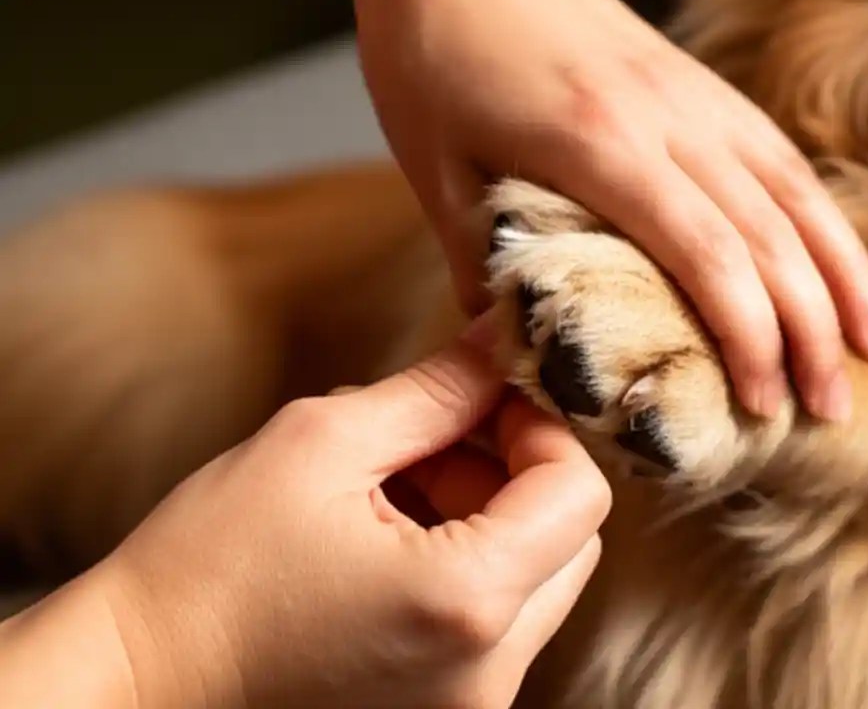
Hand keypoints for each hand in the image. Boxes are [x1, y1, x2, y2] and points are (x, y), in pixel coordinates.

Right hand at [0, 316, 610, 708]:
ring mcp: (471, 704)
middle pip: (571, 542)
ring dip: (491, 520)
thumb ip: (436, 390)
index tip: (483, 397)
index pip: (580, 494)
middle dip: (516, 473)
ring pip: (539, 583)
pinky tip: (389, 540)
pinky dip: (468, 569)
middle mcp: (489, 670)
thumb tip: (499, 343)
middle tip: (435, 439)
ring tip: (395, 489)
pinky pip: (499, 625)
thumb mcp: (323, 441)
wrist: (139, 680)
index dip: (540, 428)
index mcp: (468, 600)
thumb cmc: (209, 563)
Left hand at [353, 0, 867, 421]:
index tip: (762, 405)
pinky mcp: (705, 89)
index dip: (748, 336)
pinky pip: (783, 161)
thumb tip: (511, 354)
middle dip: (811, 330)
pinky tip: (840, 267)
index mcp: (601, 144)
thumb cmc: (439, 55)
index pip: (709, 252)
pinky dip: (823, 222)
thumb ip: (480, 266)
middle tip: (832, 411)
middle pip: (770, 235)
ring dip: (844, 277)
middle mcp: (671, 119)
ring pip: (798, 194)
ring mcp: (698, 99)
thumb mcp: (435, 168)